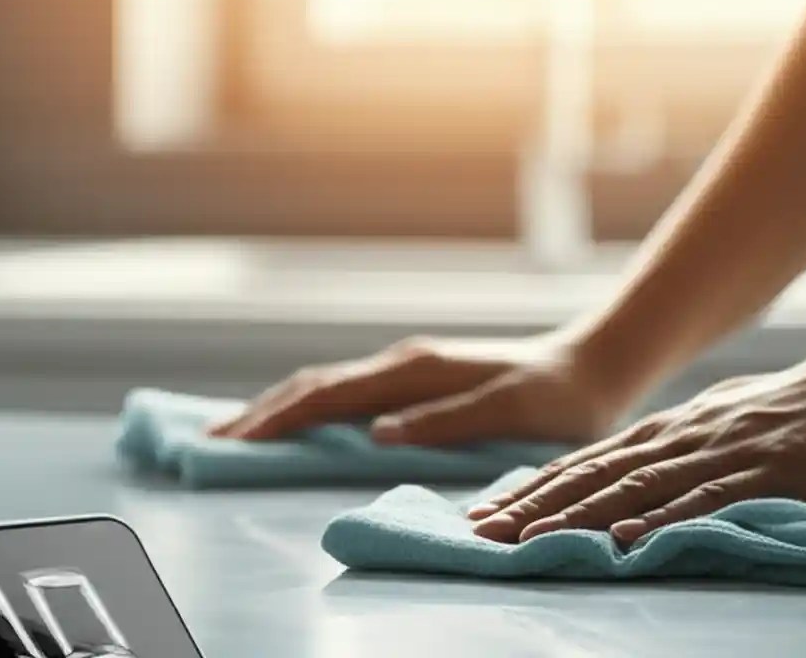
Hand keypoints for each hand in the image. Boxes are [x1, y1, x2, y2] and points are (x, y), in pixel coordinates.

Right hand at [208, 332, 630, 444]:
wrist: (594, 364)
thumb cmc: (559, 397)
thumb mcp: (513, 413)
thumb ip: (447, 421)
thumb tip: (378, 433)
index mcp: (415, 370)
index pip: (329, 396)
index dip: (280, 419)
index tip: (237, 441)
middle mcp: (401, 363)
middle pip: (312, 386)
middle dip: (261, 413)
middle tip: (212, 441)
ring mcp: (405, 368)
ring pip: (324, 386)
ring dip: (278, 408)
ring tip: (237, 432)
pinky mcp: (413, 380)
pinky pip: (345, 394)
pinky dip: (307, 407)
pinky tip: (296, 422)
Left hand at [470, 285, 805, 544]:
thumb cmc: (794, 410)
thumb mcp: (716, 422)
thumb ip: (672, 447)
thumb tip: (630, 472)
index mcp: (664, 430)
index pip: (582, 463)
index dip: (530, 489)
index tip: (484, 511)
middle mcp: (677, 438)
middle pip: (590, 475)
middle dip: (531, 505)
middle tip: (481, 529)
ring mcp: (716, 454)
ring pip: (631, 487)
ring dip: (574, 516)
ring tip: (527, 538)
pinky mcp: (761, 475)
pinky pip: (703, 500)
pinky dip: (659, 519)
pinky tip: (623, 539)